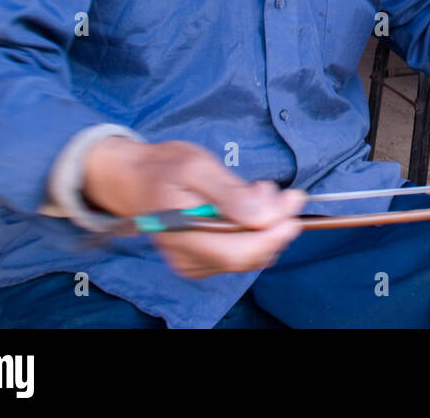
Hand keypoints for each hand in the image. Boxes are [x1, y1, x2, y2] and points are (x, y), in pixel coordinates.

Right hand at [82, 137, 305, 278]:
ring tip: (255, 190)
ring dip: (267, 224)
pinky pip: (243, 251)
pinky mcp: (205, 261)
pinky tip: (247, 205)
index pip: (240, 252)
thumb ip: (230, 194)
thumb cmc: (163, 168)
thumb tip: (264, 216)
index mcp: (183, 237)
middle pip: (251, 255)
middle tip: (278, 189)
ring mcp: (197, 264)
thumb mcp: (196, 167)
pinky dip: (256, 229)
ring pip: (252, 254)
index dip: (274, 232)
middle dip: (275, 222)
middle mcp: (190, 260)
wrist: (135, 178)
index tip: (294, 202)